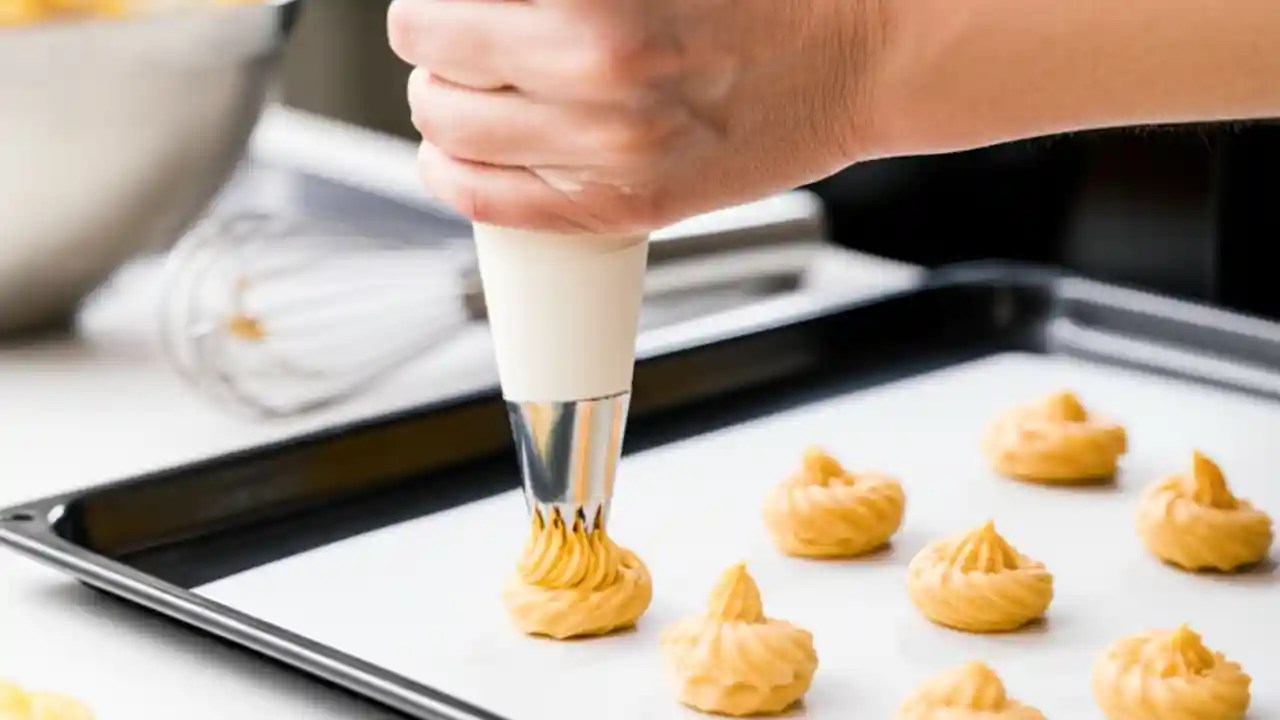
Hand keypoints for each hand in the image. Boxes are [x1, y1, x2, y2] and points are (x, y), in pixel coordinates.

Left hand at [388, 0, 881, 232]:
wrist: (863, 51)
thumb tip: (483, 3)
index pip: (439, 6)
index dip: (439, 1)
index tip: (456, 4)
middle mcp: (597, 71)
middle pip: (430, 59)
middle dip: (436, 40)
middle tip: (459, 31)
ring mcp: (611, 150)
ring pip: (448, 133)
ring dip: (443, 106)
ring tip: (469, 89)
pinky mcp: (627, 205)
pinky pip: (489, 201)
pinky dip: (455, 175)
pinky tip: (462, 153)